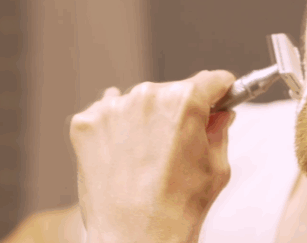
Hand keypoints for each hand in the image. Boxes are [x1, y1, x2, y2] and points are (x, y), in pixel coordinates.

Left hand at [69, 70, 236, 242]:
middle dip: (178, 112)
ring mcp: (112, 108)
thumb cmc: (176, 209)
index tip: (219, 95)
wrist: (134, 239)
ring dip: (144, 120)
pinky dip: (115, 130)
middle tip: (177, 146)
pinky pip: (106, 114)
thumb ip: (219, 131)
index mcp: (184, 101)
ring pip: (137, 102)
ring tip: (145, 158)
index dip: (220, 91)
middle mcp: (147, 96)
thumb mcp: (216, 167)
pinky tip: (123, 157)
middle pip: (172, 91)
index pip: (211, 80)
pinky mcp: (86, 124)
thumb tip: (219, 116)